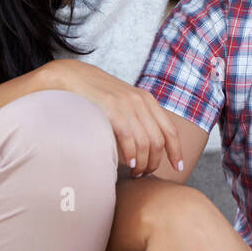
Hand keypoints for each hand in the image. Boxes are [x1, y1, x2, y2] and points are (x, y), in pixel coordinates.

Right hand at [41, 59, 182, 177]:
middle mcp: (141, 102)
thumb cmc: (98, 96)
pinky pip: (129, 137)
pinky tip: (128, 164)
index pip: (170, 130)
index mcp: (148, 100)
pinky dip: (131, 154)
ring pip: (145, 142)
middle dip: (155, 162)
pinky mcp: (112, 110)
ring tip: (136, 173)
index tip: (178, 167)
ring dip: (142, 163)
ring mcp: (127, 105)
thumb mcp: (124, 102)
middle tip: (146, 173)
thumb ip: (137, 118)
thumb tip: (147, 146)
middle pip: (159, 140)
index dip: (176, 151)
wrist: (74, 76)